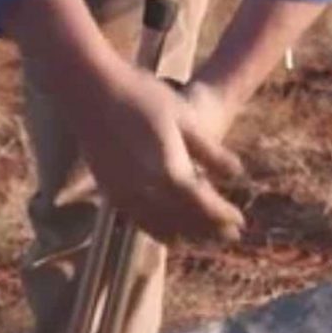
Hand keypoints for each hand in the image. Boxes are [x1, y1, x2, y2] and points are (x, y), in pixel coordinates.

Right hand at [69, 68, 244, 243]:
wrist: (91, 92)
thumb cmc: (143, 97)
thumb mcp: (185, 119)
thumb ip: (210, 152)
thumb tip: (237, 174)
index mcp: (169, 171)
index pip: (203, 205)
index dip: (223, 216)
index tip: (240, 221)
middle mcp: (146, 189)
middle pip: (184, 221)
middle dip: (209, 231)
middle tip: (231, 236)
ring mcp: (124, 193)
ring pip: (159, 227)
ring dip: (185, 235)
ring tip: (202, 241)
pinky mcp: (109, 190)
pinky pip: (138, 221)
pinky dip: (157, 230)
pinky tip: (167, 231)